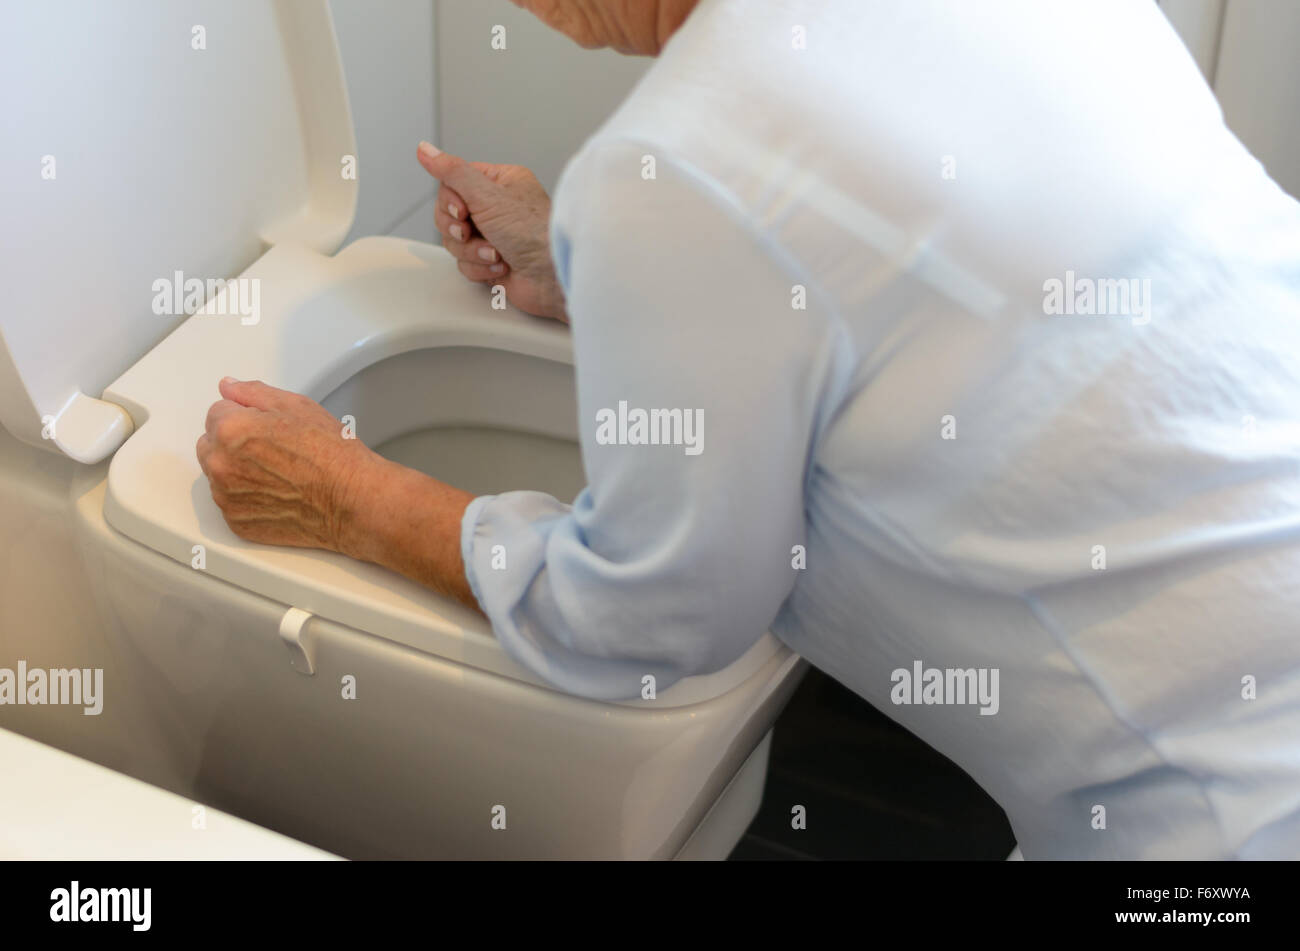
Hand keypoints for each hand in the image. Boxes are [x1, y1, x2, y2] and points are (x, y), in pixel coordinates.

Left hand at [196, 378, 377, 551]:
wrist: (352, 500)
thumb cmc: (332, 456)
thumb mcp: (297, 406)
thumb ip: (253, 392)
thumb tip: (229, 387)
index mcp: (230, 430)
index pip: (217, 412)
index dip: (245, 416)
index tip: (267, 427)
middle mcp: (220, 465)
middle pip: (210, 444)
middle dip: (233, 443)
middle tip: (272, 449)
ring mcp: (226, 497)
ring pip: (219, 474)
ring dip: (237, 470)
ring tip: (278, 472)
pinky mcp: (236, 522)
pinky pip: (231, 502)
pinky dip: (246, 497)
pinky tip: (276, 492)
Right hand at [417, 142, 567, 322]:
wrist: (553, 275)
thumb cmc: (534, 232)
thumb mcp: (487, 194)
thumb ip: (452, 172)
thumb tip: (425, 149)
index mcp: (499, 183)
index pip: (453, 184)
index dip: (450, 201)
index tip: (463, 210)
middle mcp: (496, 208)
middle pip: (448, 215)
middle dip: (459, 230)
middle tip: (471, 232)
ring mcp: (494, 236)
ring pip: (455, 242)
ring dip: (473, 251)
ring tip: (496, 253)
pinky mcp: (492, 262)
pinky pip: (466, 264)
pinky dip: (480, 268)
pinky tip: (501, 267)